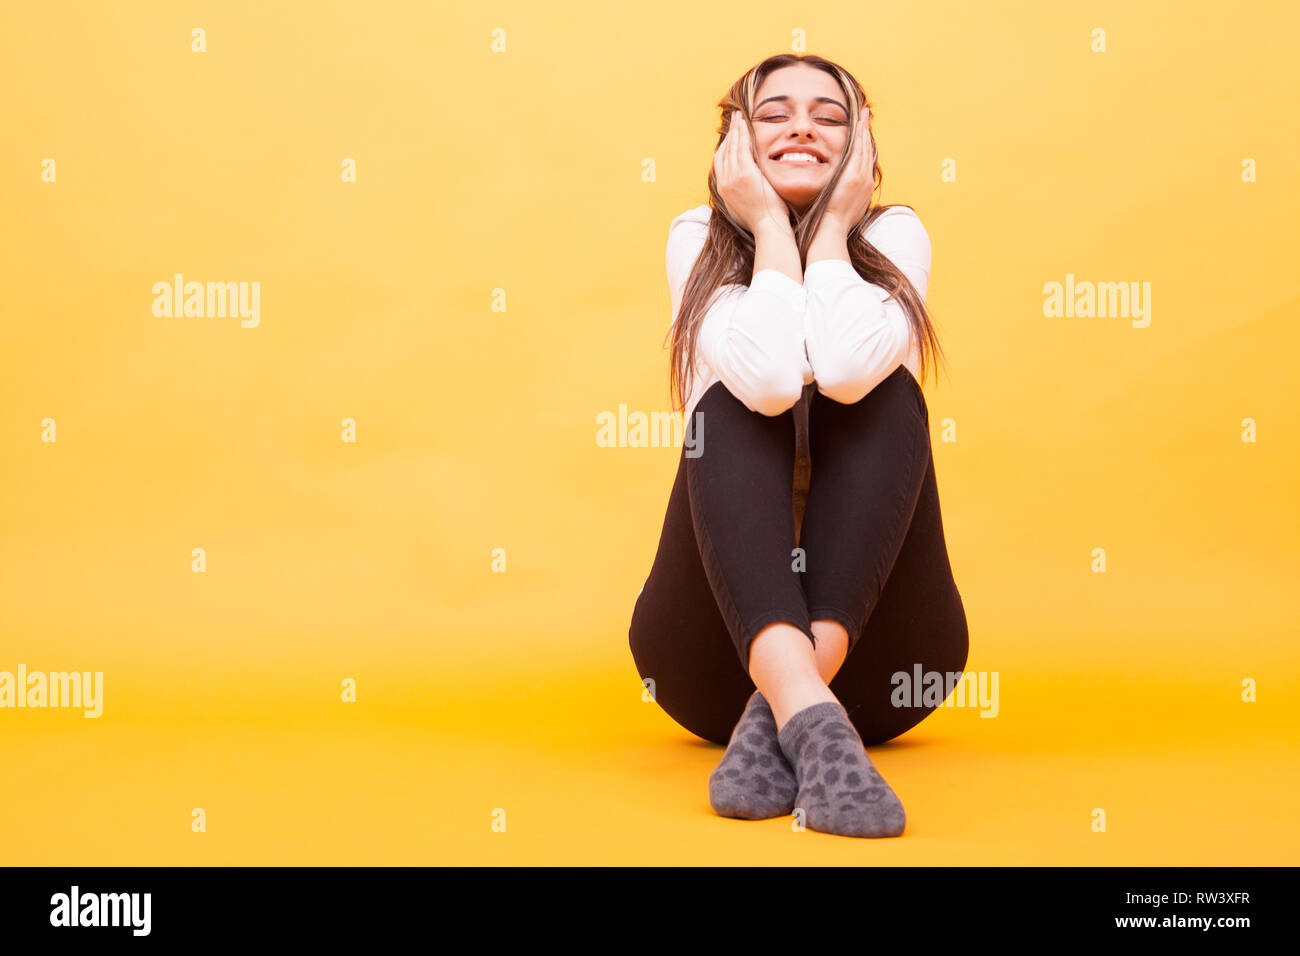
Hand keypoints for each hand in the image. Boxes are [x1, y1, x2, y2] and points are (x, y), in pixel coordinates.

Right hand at [713, 109, 791, 235]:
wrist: (767, 228)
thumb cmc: (762, 221)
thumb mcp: (744, 207)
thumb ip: (740, 194)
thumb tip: (743, 190)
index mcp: (722, 191)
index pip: (720, 162)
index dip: (724, 146)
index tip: (731, 136)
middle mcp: (724, 183)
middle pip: (723, 151)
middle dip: (729, 134)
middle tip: (734, 120)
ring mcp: (733, 178)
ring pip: (731, 147)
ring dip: (735, 130)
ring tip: (739, 117)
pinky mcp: (745, 173)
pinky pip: (741, 148)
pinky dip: (742, 134)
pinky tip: (746, 124)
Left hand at [822, 108, 875, 233]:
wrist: (831, 230)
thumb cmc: (830, 224)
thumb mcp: (840, 210)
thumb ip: (838, 198)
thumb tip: (834, 196)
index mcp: (863, 189)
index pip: (864, 162)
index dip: (864, 147)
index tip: (862, 135)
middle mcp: (867, 181)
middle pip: (868, 151)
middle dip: (867, 134)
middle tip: (866, 118)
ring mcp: (862, 177)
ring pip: (865, 146)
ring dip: (864, 129)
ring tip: (864, 114)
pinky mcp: (854, 174)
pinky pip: (859, 148)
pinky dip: (860, 134)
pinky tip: (859, 121)